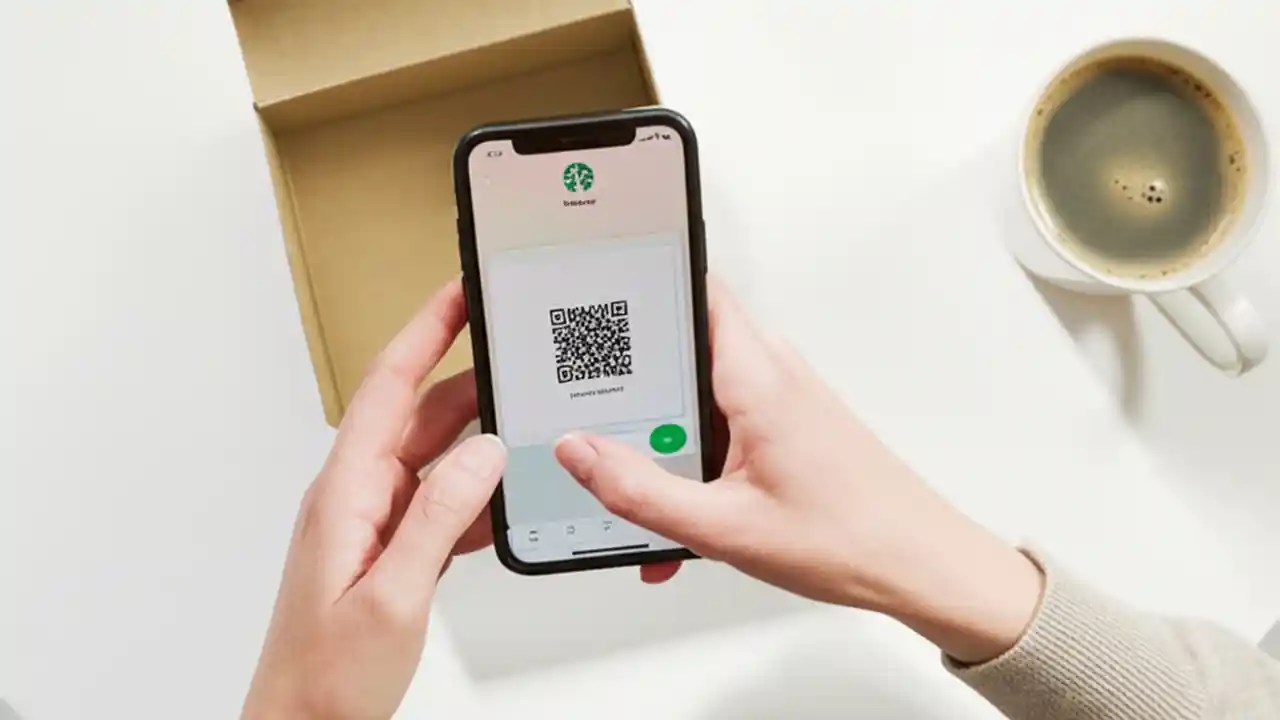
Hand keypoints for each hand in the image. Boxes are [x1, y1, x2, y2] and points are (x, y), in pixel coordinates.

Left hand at [243, 279, 504, 719]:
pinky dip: (474, 493)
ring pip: (434, 456)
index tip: (462, 291)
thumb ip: (438, 518)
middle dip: (471, 379)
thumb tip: (484, 452)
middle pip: (419, 414)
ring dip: (478, 438)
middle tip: (521, 355)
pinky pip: (438, 500)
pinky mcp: (388, 548)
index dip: (426, 331)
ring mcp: (372, 521)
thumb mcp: (393, 596)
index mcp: (346, 491)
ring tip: (527, 420)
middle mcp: (357, 495)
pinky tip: (505, 500)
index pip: (389, 387)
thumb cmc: (326, 677)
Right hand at [555, 279, 1043, 663]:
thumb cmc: (851, 539)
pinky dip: (697, 463)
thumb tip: (580, 453)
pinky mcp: (787, 422)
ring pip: (699, 397)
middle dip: (638, 396)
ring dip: (668, 443)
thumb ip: (641, 491)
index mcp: (757, 377)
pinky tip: (689, 515)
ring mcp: (782, 396)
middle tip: (603, 434)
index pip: (692, 288)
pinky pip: (724, 425)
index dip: (641, 282)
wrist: (922, 565)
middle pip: (681, 351)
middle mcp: (772, 372)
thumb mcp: (723, 528)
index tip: (592, 292)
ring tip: (649, 495)